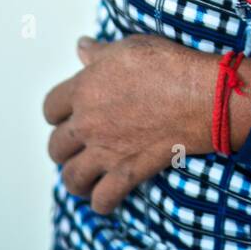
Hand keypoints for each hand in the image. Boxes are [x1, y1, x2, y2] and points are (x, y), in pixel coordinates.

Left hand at [43, 35, 250, 214]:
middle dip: (64, 147)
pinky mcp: (126, 172)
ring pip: (71, 177)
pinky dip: (101, 203)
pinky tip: (105, 200)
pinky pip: (103, 198)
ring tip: (84, 178)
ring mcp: (105, 151)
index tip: (68, 114)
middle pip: (55, 146)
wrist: (200, 96)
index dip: (58, 112)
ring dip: (76, 179)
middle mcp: (87, 123)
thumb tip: (82, 47)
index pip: (50, 107)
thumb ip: (100, 53)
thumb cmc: (168, 66)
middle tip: (77, 146)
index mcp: (83, 90)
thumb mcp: (130, 47)